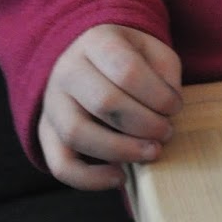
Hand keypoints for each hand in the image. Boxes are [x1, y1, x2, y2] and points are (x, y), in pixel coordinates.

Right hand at [38, 24, 182, 189]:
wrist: (88, 56)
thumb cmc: (129, 58)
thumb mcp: (154, 52)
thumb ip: (166, 75)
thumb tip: (166, 111)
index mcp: (96, 42)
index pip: (127, 71)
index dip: (158, 95)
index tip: (175, 106)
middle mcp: (66, 70)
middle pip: (104, 103)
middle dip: (145, 124)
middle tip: (166, 133)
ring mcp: (52, 103)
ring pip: (77, 134)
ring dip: (122, 150)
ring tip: (151, 153)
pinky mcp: (47, 132)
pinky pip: (60, 164)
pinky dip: (90, 180)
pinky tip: (120, 177)